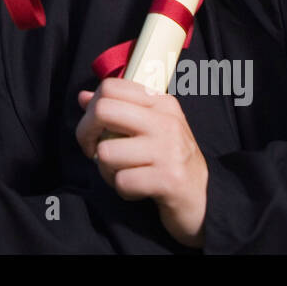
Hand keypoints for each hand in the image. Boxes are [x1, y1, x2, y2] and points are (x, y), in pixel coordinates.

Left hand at [76, 78, 207, 247]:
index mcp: (161, 102)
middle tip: (94, 151)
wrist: (203, 198)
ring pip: (106, 152)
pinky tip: (139, 189)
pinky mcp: (169, 179)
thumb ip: (117, 110)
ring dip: (107, 170)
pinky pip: (122, 181)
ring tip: (126, 173)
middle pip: (103, 110)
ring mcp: (169, 149)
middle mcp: (166, 121)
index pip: (110, 87)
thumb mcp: (148, 128)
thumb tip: (83, 97)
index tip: (94, 130)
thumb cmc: (169, 160)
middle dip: (86, 135)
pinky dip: (123, 189)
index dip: (90, 109)